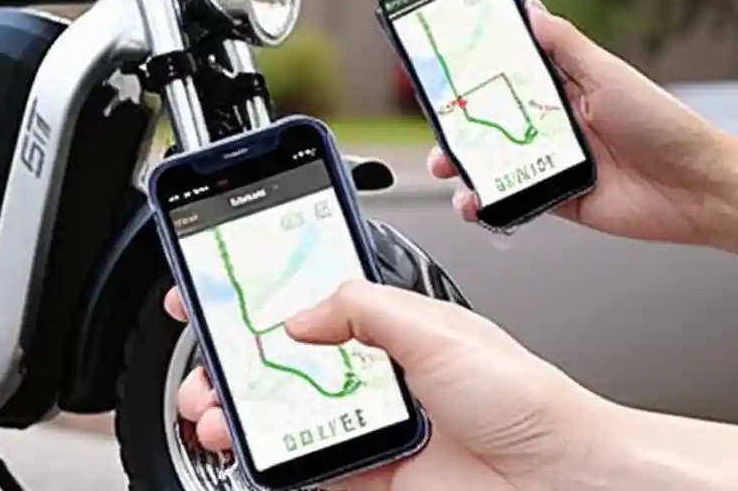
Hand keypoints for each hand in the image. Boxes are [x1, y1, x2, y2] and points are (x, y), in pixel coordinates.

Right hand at [165, 281, 612, 489]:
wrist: (562, 478)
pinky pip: (310, 469)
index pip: (306, 301)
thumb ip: (360, 309)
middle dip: (231, 363)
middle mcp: (375, 374)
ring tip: (214, 413)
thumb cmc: (524, 396)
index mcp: (390, 326)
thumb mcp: (436, 327)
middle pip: (282, 364)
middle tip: (202, 366)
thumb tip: (297, 315)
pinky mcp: (372, 476)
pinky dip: (274, 462)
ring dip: (241, 413)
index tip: (208, 294)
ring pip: (286, 416)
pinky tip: (251, 451)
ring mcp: (371, 426)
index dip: (255, 297)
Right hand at [431, 0, 737, 251]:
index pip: (505, 76)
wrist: (696, 188)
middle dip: (455, 125)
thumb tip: (530, 8)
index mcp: (563, 89)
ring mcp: (550, 162)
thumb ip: (564, 44)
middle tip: (439, 125)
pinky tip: (475, 200)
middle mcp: (552, 124)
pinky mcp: (553, 197)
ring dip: (462, 166)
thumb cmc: (664, 125)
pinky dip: (484, 203)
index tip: (441, 74)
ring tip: (450, 166)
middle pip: (487, 121)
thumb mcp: (608, 74)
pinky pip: (508, 200)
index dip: (471, 75)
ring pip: (490, 163)